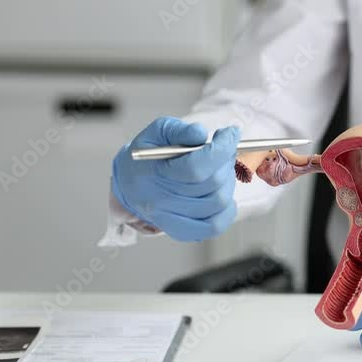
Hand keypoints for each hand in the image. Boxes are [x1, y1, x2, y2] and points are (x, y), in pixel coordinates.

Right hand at [112, 117, 239, 241]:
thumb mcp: (158, 132)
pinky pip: (214, 226)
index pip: (195, 167)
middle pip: (211, 184)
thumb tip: (200, 134)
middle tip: (225, 148)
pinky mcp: (181, 231)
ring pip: (217, 203)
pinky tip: (223, 191)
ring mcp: (172, 218)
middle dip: (225, 161)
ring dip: (228, 181)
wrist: (130, 183)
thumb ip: (179, 130)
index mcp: (154, 174)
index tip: (230, 133)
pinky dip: (227, 210)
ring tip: (220, 167)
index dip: (220, 149)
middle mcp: (162, 200)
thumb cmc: (148, 155)